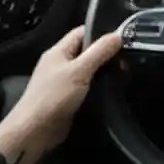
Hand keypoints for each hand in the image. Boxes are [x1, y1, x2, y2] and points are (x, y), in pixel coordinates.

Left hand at [0, 27, 120, 156]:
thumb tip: (118, 35)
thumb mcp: (79, 71)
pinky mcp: (69, 97)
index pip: (82, 32)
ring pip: (89, 69)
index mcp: (59, 51)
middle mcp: (61, 63)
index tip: (124, 37)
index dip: (102, 32)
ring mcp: (64, 81)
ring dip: (105, 70)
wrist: (35, 131)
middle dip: (107, 53)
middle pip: (87, 50)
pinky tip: (114, 88)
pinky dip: (100, 85)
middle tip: (128, 60)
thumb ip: (99, 52)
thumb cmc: (54, 97)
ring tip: (126, 73)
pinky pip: (88, 85)